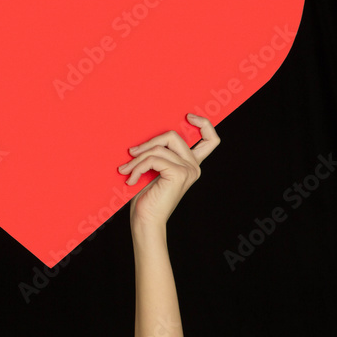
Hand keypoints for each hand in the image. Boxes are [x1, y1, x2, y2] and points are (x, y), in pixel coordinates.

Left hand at [119, 113, 219, 233]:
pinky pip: (153, 159)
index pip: (210, 139)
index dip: (204, 123)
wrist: (146, 220)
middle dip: (148, 142)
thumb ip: (158, 153)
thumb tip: (145, 137)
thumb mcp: (154, 169)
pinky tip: (130, 179)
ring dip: (137, 158)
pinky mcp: (178, 174)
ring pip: (158, 148)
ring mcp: (188, 170)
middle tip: (131, 153)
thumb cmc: (146, 196)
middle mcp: (193, 166)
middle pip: (173, 135)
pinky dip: (137, 167)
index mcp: (191, 164)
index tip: (188, 116)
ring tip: (126, 170)